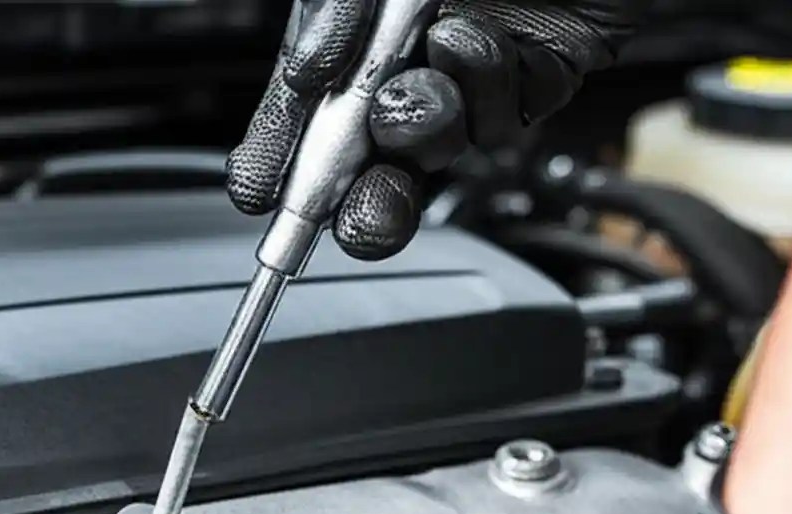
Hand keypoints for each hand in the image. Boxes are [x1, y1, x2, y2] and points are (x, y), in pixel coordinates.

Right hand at [227, 0, 647, 260]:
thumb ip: (333, 13)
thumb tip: (302, 75)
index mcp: (360, 31)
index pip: (308, 112)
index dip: (281, 157)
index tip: (258, 196)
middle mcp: (410, 58)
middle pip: (374, 161)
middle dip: (364, 200)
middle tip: (363, 215)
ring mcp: (470, 75)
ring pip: (439, 147)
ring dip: (429, 121)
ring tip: (437, 55)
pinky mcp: (533, 77)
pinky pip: (504, 118)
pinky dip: (492, 87)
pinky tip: (491, 40)